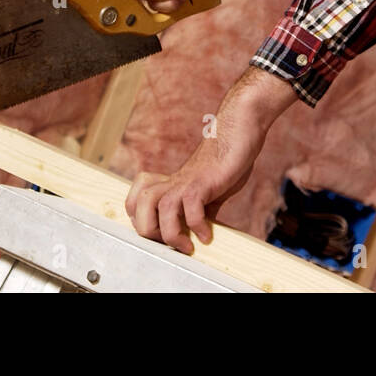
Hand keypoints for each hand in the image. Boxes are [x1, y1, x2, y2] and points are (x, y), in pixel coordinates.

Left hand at [125, 67, 296, 254]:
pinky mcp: (203, 180)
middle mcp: (172, 181)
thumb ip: (202, 210)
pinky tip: (208, 235)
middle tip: (172, 243)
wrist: (240, 130)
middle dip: (148, 231)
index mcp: (170, 183)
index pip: (136, 199)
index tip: (162, 238)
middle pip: (137, 205)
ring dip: (169, 233)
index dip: (141, 221)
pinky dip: (197, 225)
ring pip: (156, 206)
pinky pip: (190, 206)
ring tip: (186, 246)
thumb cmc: (226, 160)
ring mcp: (186, 180)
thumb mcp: (210, 190)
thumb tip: (201, 235)